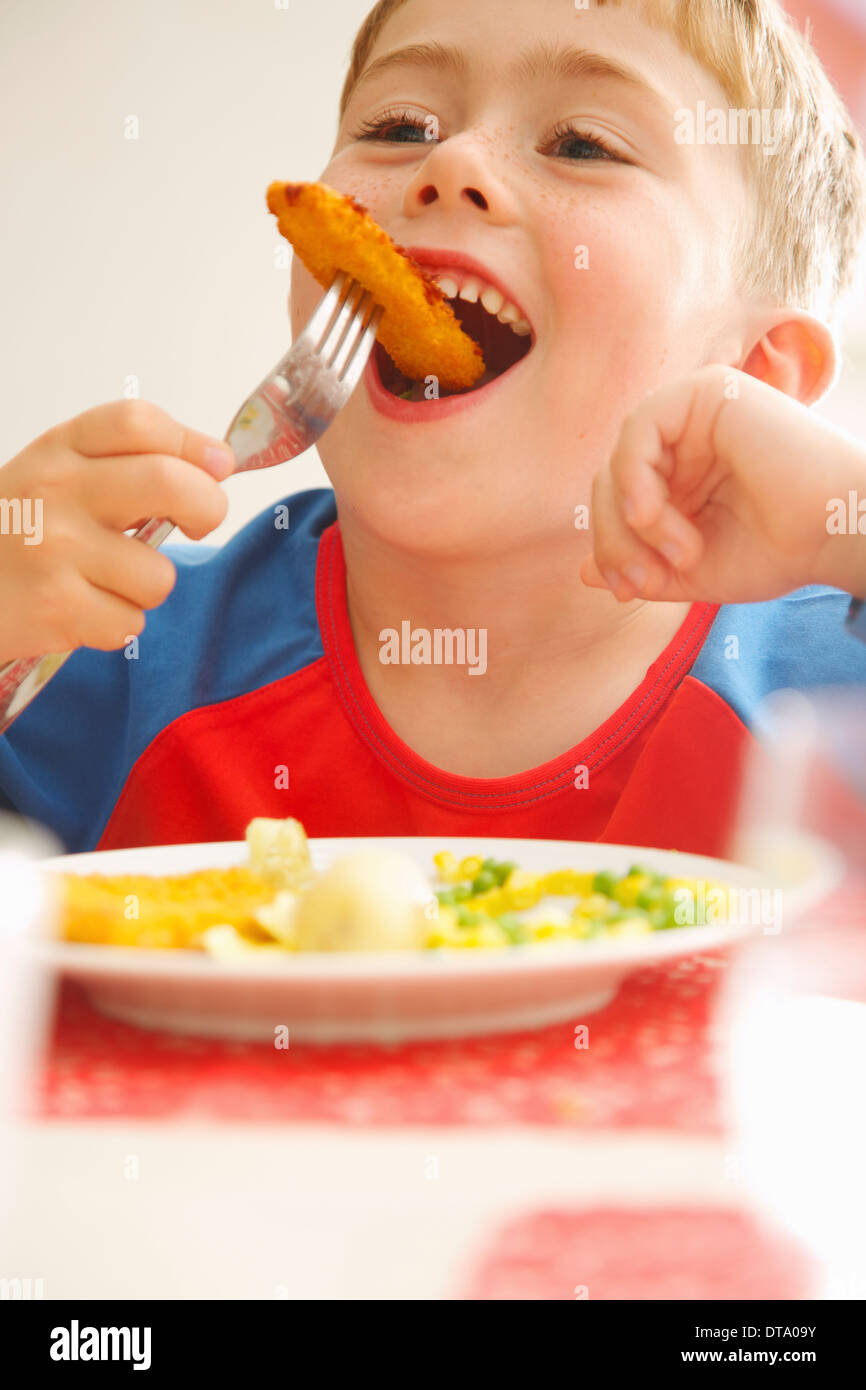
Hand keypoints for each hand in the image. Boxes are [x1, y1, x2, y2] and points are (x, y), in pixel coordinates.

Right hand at [0, 399, 232, 662]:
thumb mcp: (55, 478)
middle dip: (207, 508)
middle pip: (169, 483)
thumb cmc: (17, 533)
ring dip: (144, 588)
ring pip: (159, 575)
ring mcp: (55, 549)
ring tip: (102, 583)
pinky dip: (114, 625)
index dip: (193, 444)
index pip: (138, 422)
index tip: (216, 467)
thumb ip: (122, 465)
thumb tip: (218, 465)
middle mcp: (56, 490)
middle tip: (199, 524)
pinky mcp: (57, 607)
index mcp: (58, 450)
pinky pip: (130, 622)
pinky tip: (79, 611)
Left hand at [581, 365, 865, 604]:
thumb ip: (639, 567)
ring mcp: (696, 411)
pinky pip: (638, 428)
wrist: (836, 533)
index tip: (630, 590)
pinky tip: (652, 514)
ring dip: (633, 520)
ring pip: (618, 461)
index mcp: (684, 474)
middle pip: (609, 482)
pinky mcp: (708, 391)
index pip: (617, 502)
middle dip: (616, 540)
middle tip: (644, 580)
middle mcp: (686, 439)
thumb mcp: (691, 571)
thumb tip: (583, 574)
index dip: (611, 548)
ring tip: (681, 553)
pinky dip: (634, 478)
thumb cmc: (778, 551)